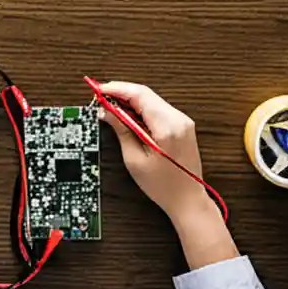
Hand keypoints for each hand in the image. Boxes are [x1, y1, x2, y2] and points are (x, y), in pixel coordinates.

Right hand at [97, 81, 213, 223]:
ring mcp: (183, 121)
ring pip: (151, 100)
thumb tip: (107, 112)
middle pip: (145, 94)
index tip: (99, 90)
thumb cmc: (164, 186)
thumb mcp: (135, 160)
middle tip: (101, 99)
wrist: (187, 199)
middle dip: (121, 93)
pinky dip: (141, 109)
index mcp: (167, 128)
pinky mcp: (182, 125)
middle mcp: (178, 120)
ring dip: (130, 101)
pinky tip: (128, 116)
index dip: (116, 89)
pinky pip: (158, 109)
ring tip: (111, 109)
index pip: (139, 95)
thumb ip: (122, 131)